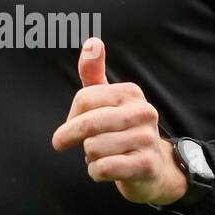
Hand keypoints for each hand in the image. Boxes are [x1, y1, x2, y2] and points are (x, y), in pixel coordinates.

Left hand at [51, 37, 187, 205]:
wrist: (153, 168)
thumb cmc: (121, 131)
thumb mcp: (107, 101)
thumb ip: (94, 73)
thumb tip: (92, 42)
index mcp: (130, 92)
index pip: (84, 98)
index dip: (70, 115)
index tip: (71, 125)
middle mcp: (143, 112)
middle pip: (88, 123)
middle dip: (69, 136)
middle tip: (60, 143)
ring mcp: (147, 139)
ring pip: (93, 148)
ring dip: (89, 157)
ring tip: (101, 155)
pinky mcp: (146, 165)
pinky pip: (103, 168)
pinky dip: (96, 172)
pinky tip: (106, 169)